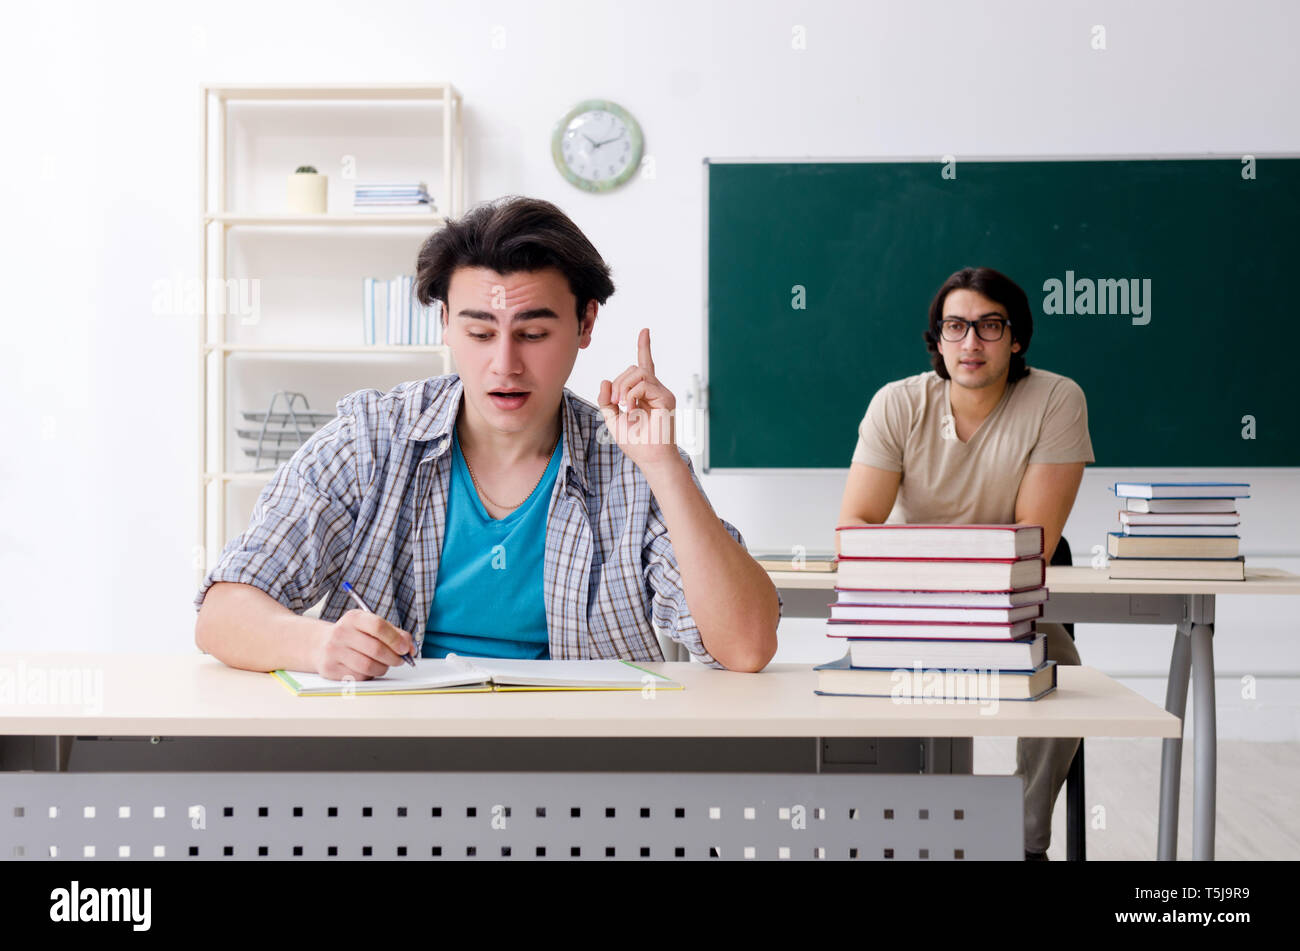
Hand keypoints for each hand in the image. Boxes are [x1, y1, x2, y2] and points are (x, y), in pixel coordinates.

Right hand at [312, 609, 412, 680]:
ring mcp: (333, 651)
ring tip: (384, 664)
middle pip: (376, 649)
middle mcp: (341, 633)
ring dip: (383, 668)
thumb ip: (393, 633)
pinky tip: (368, 668)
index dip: (396, 639)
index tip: (406, 648)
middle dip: (394, 657)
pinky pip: (358, 676)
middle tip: (400, 659)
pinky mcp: (330, 669)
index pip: (378, 626)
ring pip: (368, 666)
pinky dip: (369, 675)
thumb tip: (411, 648)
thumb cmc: (353, 635)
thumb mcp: (370, 626)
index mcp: (353, 618)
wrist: (320, 644)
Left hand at [598, 328, 680, 472]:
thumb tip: (605, 381)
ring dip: (624, 386)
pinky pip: (645, 383)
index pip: (644, 365)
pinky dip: (632, 393)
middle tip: (615, 401)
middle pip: (633, 368)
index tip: (645, 331)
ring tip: (623, 404)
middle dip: (619, 381)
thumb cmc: (635, 442)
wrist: (650, 458)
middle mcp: (655, 391)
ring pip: (638, 372)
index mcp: (644, 394)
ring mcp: (662, 393)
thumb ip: (606, 400)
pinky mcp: (666, 398)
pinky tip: (631, 407)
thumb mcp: (612, 419)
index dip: (644, 347)